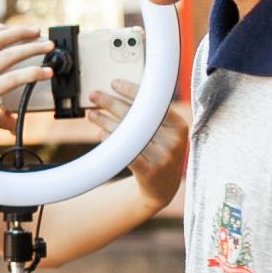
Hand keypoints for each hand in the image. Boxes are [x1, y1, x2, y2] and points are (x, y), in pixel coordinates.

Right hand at [0, 23, 53, 150]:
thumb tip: (13, 123)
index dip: (2, 30)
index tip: (20, 30)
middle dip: (21, 32)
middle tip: (40, 32)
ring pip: (8, 55)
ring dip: (31, 48)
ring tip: (48, 47)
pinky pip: (12, 79)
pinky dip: (32, 73)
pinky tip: (45, 73)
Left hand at [87, 81, 187, 210]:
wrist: (163, 188)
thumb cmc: (160, 152)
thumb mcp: (166, 133)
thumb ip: (151, 116)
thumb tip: (120, 93)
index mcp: (180, 127)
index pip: (154, 103)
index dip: (133, 91)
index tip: (114, 84)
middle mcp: (174, 142)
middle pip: (138, 117)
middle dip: (113, 103)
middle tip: (95, 95)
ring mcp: (163, 158)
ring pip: (129, 134)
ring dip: (106, 121)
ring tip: (92, 114)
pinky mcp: (149, 173)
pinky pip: (126, 153)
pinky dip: (112, 141)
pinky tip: (100, 133)